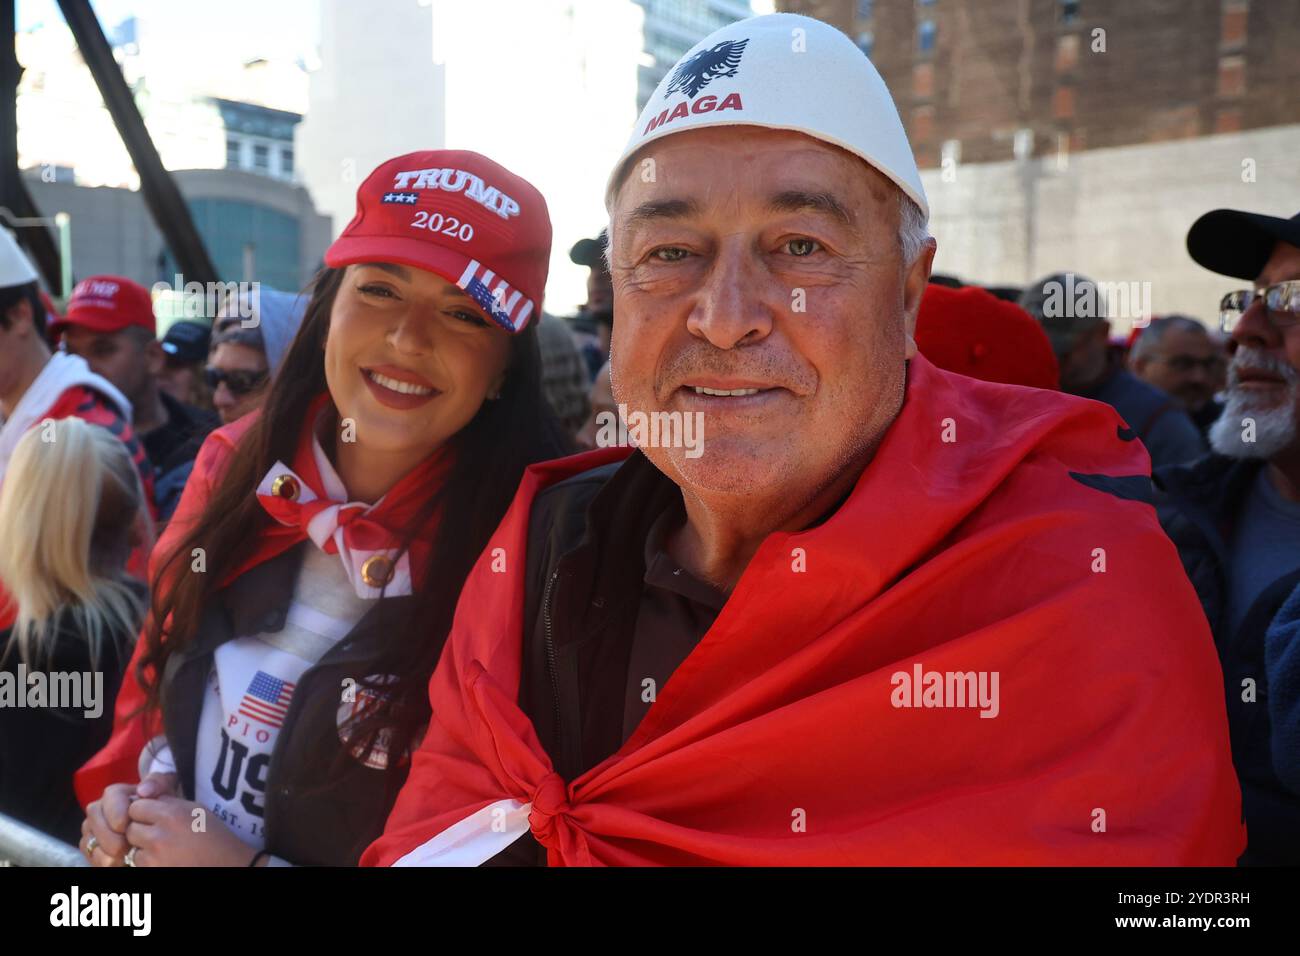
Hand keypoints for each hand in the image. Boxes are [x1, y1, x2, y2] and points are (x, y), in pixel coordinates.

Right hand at [80, 772, 177, 866]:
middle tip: (123, 848)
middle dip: (108, 835)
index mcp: (118, 792)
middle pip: (95, 817)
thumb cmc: (162, 805)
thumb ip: (158, 783)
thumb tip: (144, 790)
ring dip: (105, 849)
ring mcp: (94, 828)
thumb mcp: (165, 789)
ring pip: (89, 837)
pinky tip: (117, 863)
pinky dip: (102, 860)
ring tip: (122, 857)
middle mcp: (102, 808)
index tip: (124, 825)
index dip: (115, 811)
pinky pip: (90, 853)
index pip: (110, 795)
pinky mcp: (93, 845)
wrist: (159, 826)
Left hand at [124, 796, 257, 866]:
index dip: (143, 812)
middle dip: (140, 830)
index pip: (136, 807)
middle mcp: (160, 835)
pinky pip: (139, 865)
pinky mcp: (154, 872)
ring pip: (132, 848)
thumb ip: (169, 803)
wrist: (228, 864)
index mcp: (172, 814)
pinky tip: (166, 860)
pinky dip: (148, 863)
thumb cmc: (215, 837)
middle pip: (130, 828)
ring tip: (164, 850)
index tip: (153, 817)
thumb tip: (144, 797)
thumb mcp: (196, 810)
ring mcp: (156, 858)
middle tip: (158, 835)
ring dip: (143, 849)